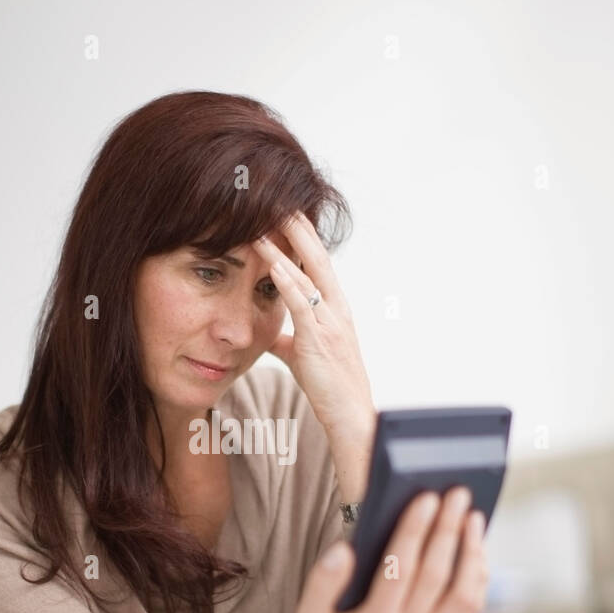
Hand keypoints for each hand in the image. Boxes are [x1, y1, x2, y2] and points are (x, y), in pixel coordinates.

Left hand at [253, 211, 374, 437]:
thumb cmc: (329, 386)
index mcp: (334, 308)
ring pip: (307, 274)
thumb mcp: (303, 357)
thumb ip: (287, 341)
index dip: (302, 235)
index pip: (317, 262)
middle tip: (278, 198)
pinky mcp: (319, 339)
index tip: (284, 210)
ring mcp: (330, 321)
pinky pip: (301, 304)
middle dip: (297, 226)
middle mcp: (336, 308)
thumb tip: (270, 335)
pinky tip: (272, 263)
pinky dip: (287, 281)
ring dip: (283, 248)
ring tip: (263, 223)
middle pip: (317, 256)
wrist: (350, 415)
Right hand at [284, 487, 487, 612]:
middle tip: (458, 493)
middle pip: (437, 576)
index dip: (415, 531)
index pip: (400, 570)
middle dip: (448, 530)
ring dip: (471, 552)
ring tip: (472, 517)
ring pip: (464, 595)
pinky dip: (476, 576)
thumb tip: (344, 548)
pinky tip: (473, 548)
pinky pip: (468, 609)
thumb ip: (322, 582)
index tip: (426, 498)